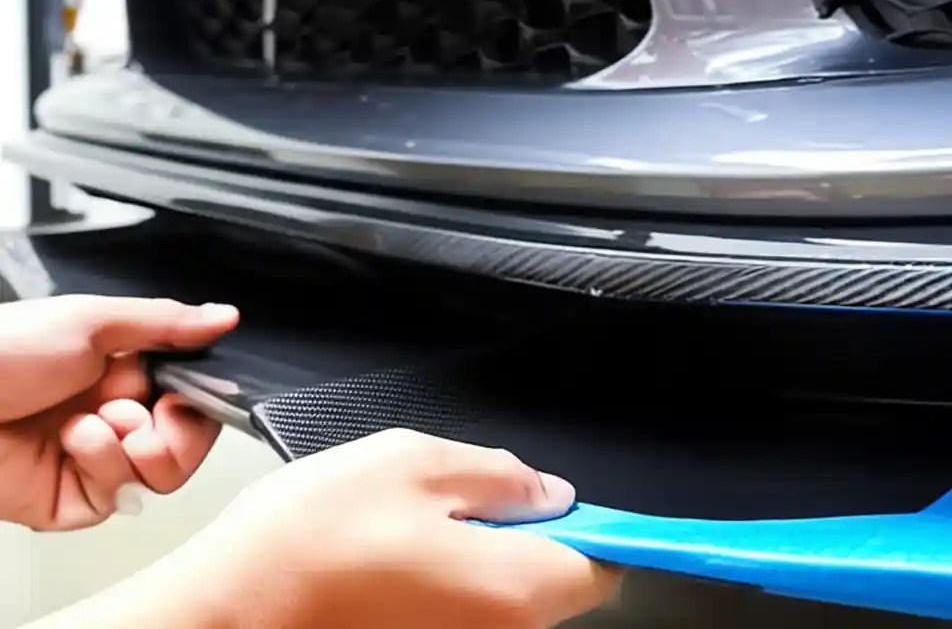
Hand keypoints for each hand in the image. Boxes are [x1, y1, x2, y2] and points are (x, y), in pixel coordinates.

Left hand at [0, 294, 238, 529]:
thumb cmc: (0, 350)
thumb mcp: (92, 320)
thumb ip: (165, 323)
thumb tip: (223, 317)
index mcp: (120, 371)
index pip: (191, 398)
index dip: (201, 403)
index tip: (189, 394)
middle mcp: (109, 416)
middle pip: (183, 444)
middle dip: (176, 432)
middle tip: (149, 413)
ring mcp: (89, 460)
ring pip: (156, 476)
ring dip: (134, 446)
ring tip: (97, 422)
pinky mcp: (66, 500)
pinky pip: (114, 499)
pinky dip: (102, 467)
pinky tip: (73, 441)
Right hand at [130, 430, 620, 628]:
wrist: (221, 613)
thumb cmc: (307, 540)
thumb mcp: (413, 463)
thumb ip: (499, 475)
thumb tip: (546, 491)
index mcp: (514, 587)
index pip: (604, 563)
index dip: (596, 524)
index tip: (569, 502)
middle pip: (553, 581)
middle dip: (524, 534)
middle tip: (458, 498)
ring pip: (502, 597)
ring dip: (477, 557)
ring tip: (407, 528)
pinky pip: (461, 614)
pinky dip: (443, 585)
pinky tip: (387, 561)